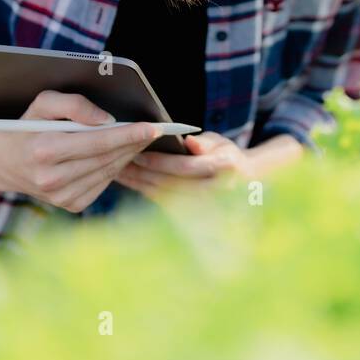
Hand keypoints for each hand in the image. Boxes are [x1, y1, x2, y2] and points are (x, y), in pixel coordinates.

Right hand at [0, 90, 161, 212]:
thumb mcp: (42, 104)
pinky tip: (119, 155)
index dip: (129, 134)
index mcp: (44, 150)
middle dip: (134, 143)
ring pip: (108, 172)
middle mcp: (51, 179)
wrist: (1, 161)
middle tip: (153, 130)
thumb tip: (106, 120)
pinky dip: (114, 169)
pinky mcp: (68, 205)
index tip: (153, 127)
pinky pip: (102, 184)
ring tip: (140, 139)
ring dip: (128, 155)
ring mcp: (60, 197)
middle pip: (107, 158)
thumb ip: (74, 105)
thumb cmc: (26, 127)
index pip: (97, 142)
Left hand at [115, 131, 251, 199]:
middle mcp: (214, 192)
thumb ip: (206, 143)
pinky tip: (128, 181)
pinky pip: (162, 202)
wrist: (242, 187)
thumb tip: (191, 143)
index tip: (138, 153)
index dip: (160, 162)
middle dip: (142, 174)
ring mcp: (203, 208)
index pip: (185, 167)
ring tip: (116, 171)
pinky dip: (144, 191)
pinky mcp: (190, 217)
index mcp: (224, 169)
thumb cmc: (227, 158)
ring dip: (138, 184)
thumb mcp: (222, 144)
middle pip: (169, 184)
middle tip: (118, 161)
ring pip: (162, 196)